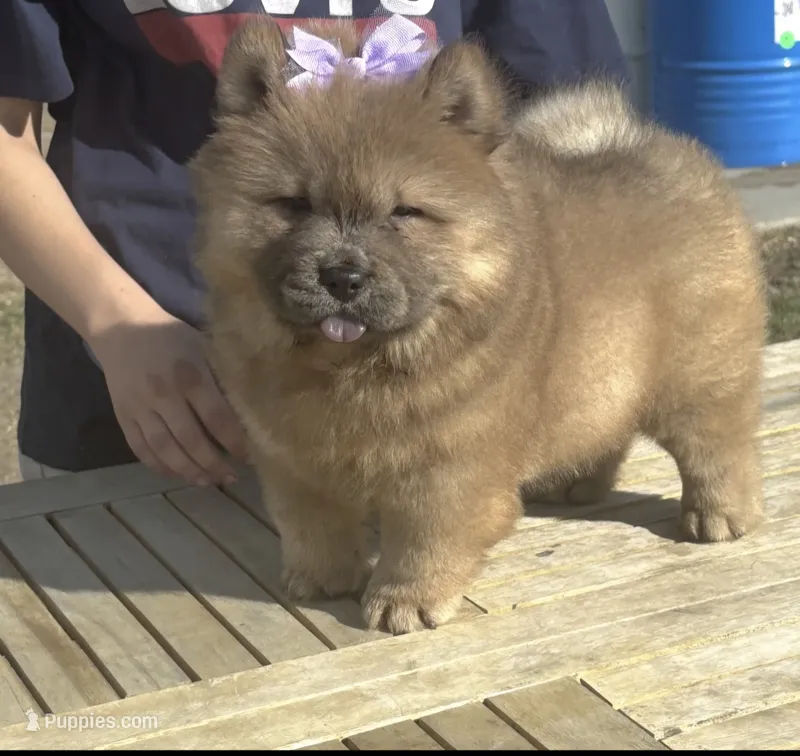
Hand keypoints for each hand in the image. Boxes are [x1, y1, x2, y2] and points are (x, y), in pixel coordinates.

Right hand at [88, 307, 248, 486]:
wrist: (121, 326)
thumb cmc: (171, 336)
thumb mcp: (203, 346)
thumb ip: (221, 375)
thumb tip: (250, 406)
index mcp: (190, 376)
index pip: (216, 417)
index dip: (234, 441)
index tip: (249, 457)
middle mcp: (164, 395)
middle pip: (191, 440)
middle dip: (213, 464)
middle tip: (231, 478)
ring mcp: (140, 408)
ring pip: (165, 449)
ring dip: (188, 471)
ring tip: (207, 482)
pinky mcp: (123, 415)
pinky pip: (140, 448)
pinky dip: (159, 466)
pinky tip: (176, 474)